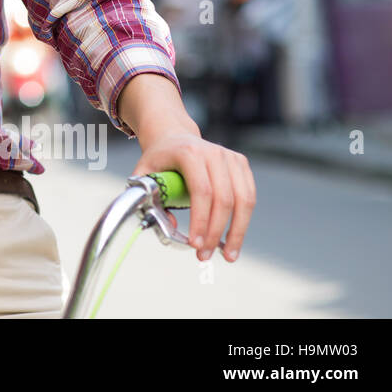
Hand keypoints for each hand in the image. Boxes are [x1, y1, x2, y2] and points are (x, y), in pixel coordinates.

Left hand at [131, 125, 255, 263]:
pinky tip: (234, 238)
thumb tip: (170, 225)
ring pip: (243, 200)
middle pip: (223, 198)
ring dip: (237, 231)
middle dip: (216, 232)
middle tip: (205, 255)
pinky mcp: (241, 163)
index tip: (195, 244)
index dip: (201, 220)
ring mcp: (230, 156)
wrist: (173, 136)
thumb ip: (148, 198)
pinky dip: (243, 220)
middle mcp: (213, 152)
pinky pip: (248, 196)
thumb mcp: (143, 174)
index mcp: (188, 152)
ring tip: (228, 255)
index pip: (201, 190)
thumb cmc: (159, 159)